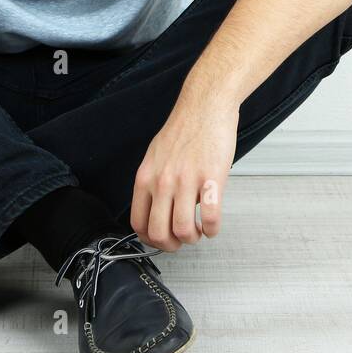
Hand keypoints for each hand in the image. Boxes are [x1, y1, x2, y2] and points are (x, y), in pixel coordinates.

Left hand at [130, 91, 239, 251]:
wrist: (205, 107)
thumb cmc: (184, 129)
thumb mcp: (155, 155)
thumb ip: (152, 182)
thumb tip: (154, 208)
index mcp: (146, 177)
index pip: (138, 223)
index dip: (150, 239)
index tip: (162, 239)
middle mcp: (163, 182)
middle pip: (159, 233)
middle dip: (172, 245)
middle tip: (182, 240)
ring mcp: (186, 181)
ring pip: (184, 230)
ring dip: (193, 238)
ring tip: (199, 231)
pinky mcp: (211, 179)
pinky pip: (210, 218)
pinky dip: (212, 229)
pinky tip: (213, 223)